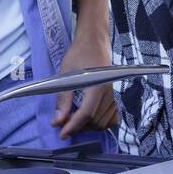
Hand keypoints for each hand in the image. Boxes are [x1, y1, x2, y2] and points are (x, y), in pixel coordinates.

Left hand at [51, 0, 117, 138]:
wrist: (94, 40)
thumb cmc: (79, 52)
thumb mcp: (66, 74)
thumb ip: (63, 99)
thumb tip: (57, 121)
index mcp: (97, 85)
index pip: (86, 114)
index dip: (72, 126)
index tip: (61, 133)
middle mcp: (109, 92)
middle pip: (94, 121)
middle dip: (78, 126)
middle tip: (62, 123)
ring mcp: (114, 94)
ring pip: (103, 121)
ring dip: (88, 125)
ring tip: (73, 119)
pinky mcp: (115, 94)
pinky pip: (112, 117)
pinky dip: (100, 121)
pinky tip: (88, 118)